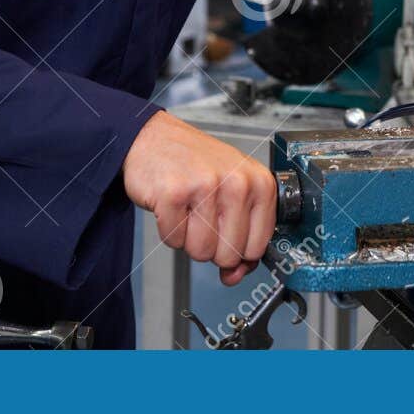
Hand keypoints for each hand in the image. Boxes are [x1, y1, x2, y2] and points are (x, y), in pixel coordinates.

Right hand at [123, 111, 275, 285]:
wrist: (154, 138)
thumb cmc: (196, 164)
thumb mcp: (232, 192)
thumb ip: (242, 235)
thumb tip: (236, 275)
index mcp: (260, 183)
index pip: (257, 247)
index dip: (239, 252)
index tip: (228, 236)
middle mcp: (237, 183)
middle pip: (228, 254)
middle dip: (211, 246)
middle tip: (202, 218)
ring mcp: (205, 186)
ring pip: (201, 251)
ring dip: (188, 239)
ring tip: (188, 209)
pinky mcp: (173, 194)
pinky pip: (174, 240)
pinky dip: (168, 230)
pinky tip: (172, 206)